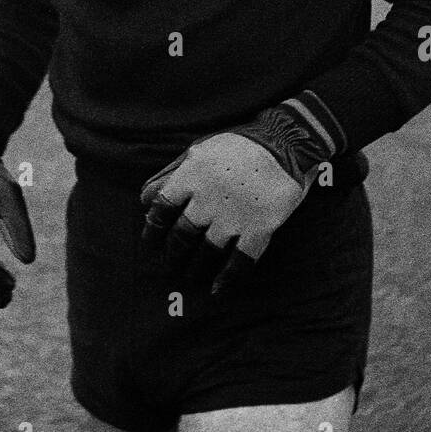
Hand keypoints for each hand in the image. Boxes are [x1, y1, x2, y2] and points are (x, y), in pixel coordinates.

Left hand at [140, 132, 310, 295]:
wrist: (285, 143)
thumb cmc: (238, 144)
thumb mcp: (199, 149)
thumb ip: (171, 173)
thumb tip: (145, 199)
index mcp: (191, 175)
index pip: (161, 208)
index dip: (152, 228)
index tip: (150, 241)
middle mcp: (208, 198)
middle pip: (182, 234)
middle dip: (173, 253)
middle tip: (170, 263)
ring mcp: (234, 216)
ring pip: (206, 251)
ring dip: (195, 268)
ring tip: (191, 275)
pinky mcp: (259, 228)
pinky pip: (239, 260)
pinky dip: (227, 277)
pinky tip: (217, 288)